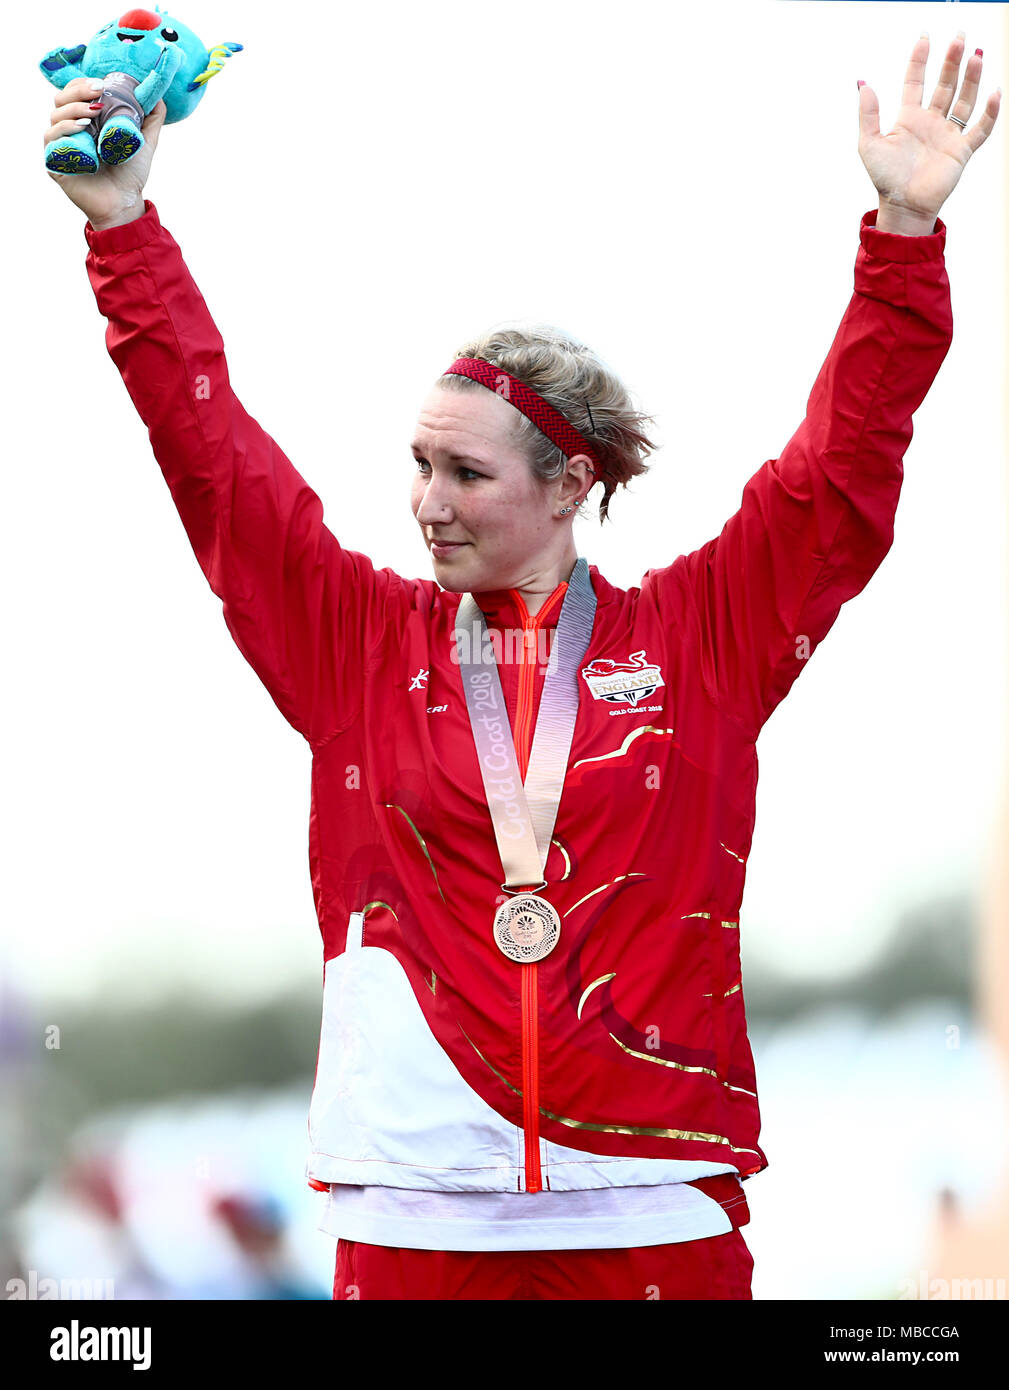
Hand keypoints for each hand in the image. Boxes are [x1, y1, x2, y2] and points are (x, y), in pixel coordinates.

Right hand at [44, 78, 166, 229]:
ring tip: (93, 111)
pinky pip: (51, 138)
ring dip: (73, 109)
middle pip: (61, 99)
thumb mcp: (144, 142)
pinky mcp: (54, 161)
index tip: (101, 83)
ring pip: (55, 116)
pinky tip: (81, 128)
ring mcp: (60, 145)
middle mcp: (69, 130)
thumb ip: (151, 119)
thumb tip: (158, 95)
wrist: (124, 203)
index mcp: (85, 120)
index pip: (74, 93)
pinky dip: (64, 129)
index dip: (83, 84)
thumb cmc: (130, 174)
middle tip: (97, 92)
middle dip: (77, 92)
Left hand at [857, 33, 999, 222]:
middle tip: (960, 37)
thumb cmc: (885, 179)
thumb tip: (863, 84)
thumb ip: (868, 114)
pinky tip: (994, 93)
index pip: (915, 82)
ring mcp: (947, 135)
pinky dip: (989, 113)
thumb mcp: (869, 144)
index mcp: (909, 119)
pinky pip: (980, 129)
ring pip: (963, 101)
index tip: (925, 37)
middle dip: (952, 61)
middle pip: (944, 85)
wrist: (902, 207)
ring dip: (971, 79)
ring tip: (976, 55)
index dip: (920, 60)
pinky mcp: (961, 151)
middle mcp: (930, 123)